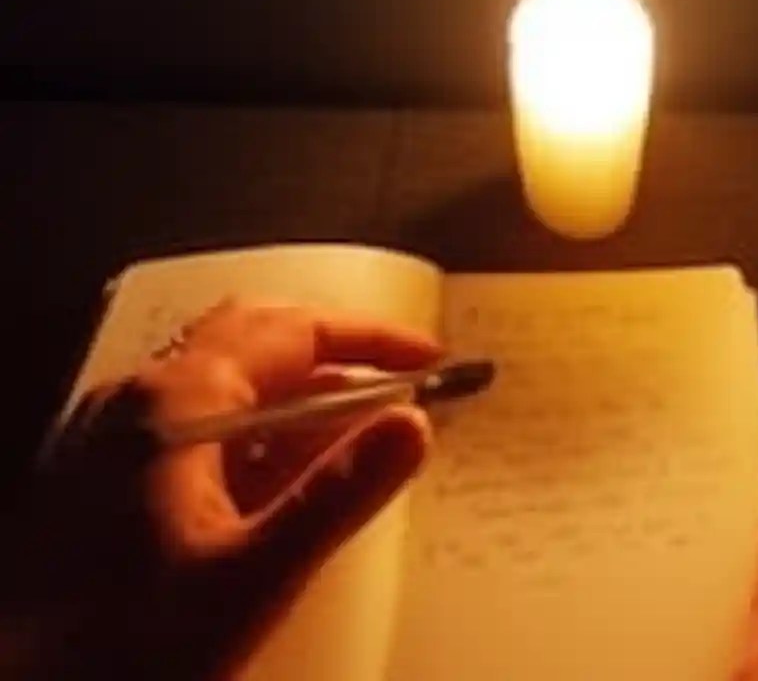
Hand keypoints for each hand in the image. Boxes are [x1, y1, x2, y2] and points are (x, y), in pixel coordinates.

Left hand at [0, 299, 438, 679]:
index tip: (427, 359)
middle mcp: (139, 404)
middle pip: (256, 344)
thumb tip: (411, 426)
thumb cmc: (122, 645)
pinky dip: (262, 441)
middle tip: (400, 388)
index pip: (290, 332)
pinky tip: (290, 488)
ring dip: (303, 404)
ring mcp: (118, 439)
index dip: (368, 339)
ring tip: (361, 443)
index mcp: (173, 406)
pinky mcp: (111, 480)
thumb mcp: (249, 576)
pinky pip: (204, 433)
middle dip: (336, 361)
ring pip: (230, 389)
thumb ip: (336, 495)